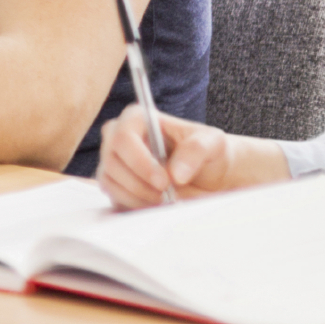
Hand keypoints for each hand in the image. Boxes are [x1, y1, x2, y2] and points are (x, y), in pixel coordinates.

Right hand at [94, 107, 283, 209]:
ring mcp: (113, 160)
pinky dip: (137, 205)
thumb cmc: (208, 152)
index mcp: (136, 118)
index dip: (140, 162)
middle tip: (169, 197)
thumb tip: (175, 173)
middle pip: (113, 162)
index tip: (164, 182)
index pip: (123, 138)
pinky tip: (158, 203)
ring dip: (141, 197)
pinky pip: (115, 197)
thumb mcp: (212, 143)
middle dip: (142, 185)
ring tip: (168, 200)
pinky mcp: (114, 182)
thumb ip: (195, 150)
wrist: (209, 175)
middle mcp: (118, 136)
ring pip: (112, 182)